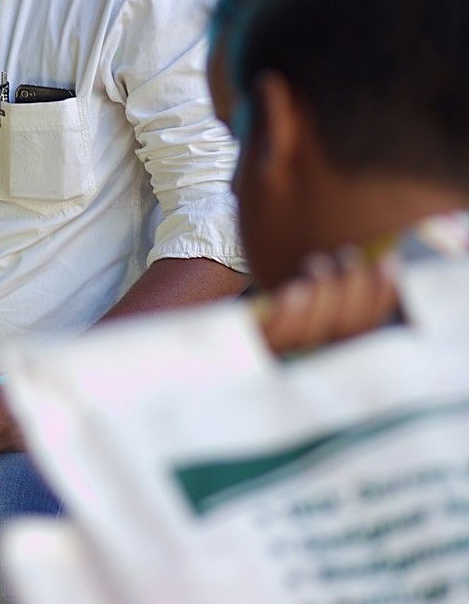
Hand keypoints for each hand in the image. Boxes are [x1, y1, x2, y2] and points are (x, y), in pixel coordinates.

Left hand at [256, 248, 400, 356]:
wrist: (212, 323)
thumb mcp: (303, 287)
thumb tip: (372, 247)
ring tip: (318, 264)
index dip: (383, 296)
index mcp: (327, 341)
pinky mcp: (251, 348)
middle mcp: (308, 355)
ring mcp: (280, 354)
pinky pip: (277, 338)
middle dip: (356, 290)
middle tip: (349, 255)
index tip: (390, 262)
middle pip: (346, 331)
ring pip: (314, 334)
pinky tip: (296, 289)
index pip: (367, 327)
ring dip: (325, 296)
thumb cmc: (265, 300)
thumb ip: (331, 278)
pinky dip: (292, 314)